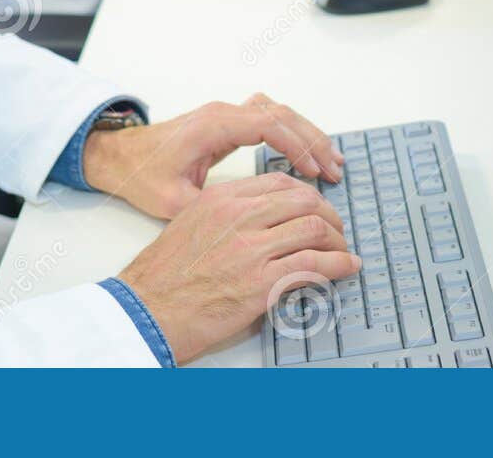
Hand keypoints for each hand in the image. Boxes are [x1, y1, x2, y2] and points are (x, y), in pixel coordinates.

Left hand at [82, 93, 344, 219]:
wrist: (120, 157)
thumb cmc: (142, 175)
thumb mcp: (173, 200)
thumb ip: (211, 209)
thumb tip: (247, 228)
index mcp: (212, 126)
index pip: (268, 124)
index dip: (297, 146)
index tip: (316, 172)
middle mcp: (222, 113)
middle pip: (281, 113)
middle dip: (312, 140)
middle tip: (334, 170)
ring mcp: (225, 115)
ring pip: (278, 112)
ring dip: (306, 133)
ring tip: (330, 162)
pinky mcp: (226, 124)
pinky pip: (268, 118)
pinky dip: (291, 133)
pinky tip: (305, 155)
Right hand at [116, 173, 359, 364]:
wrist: (146, 309)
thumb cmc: (163, 275)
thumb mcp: (191, 224)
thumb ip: (227, 215)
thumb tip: (264, 222)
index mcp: (221, 198)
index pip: (280, 183)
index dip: (308, 194)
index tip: (317, 207)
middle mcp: (238, 215)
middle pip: (303, 199)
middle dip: (329, 214)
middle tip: (336, 230)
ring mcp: (251, 248)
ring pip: (314, 227)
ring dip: (337, 241)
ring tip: (343, 252)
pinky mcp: (261, 282)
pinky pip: (313, 265)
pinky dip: (338, 265)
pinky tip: (346, 268)